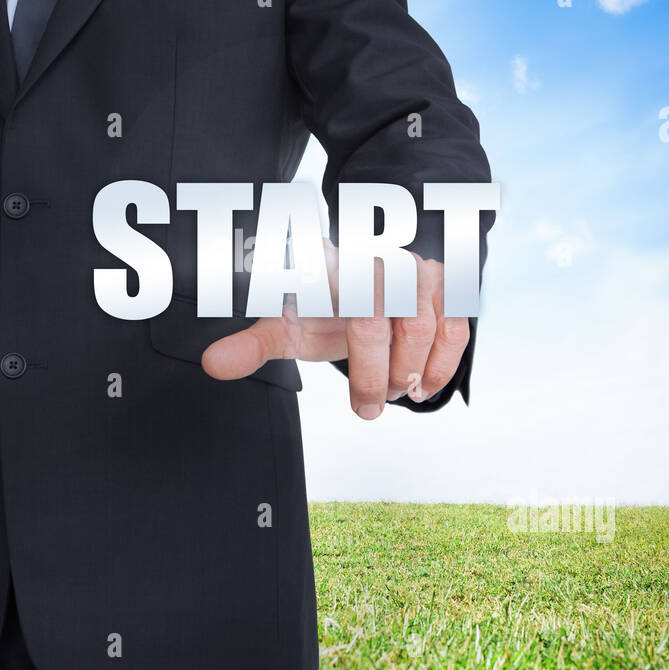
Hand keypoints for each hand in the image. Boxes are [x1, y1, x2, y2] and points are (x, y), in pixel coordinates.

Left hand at [202, 239, 469, 418]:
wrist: (367, 267)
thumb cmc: (324, 303)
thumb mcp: (288, 323)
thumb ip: (253, 344)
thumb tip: (212, 364)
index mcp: (334, 267)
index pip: (355, 315)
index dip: (365, 370)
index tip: (363, 410)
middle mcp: (379, 260)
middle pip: (391, 323)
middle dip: (382, 377)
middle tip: (370, 409)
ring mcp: (417, 268)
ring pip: (428, 325)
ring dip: (414, 372)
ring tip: (394, 394)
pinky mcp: (447, 284)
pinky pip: (456, 326)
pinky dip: (444, 364)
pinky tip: (423, 387)